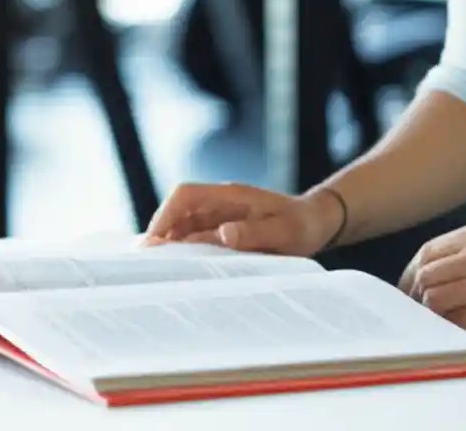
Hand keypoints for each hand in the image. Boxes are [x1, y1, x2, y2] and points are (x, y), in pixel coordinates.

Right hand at [141, 183, 343, 256]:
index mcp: (230, 195)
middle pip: (178, 210)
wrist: (318, 222)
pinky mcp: (223, 229)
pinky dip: (184, 250)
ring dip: (170, 243)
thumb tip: (223, 234)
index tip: (155, 240)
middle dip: (161, 232)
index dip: (166, 214)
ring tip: (159, 269)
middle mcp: (220, 202)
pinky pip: (196, 237)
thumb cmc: (302, 225)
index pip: (185, 195)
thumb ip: (254, 232)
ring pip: (183, 224)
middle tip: (147, 262)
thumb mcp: (284, 231)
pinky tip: (180, 268)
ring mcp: (220, 215)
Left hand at [400, 218, 465, 331]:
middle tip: (414, 310)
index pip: (427, 252)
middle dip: (414, 296)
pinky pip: (461, 322)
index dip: (410, 273)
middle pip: (426, 277)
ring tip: (433, 321)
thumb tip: (437, 262)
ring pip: (437, 300)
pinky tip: (452, 331)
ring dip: (430, 314)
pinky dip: (450, 328)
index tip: (407, 288)